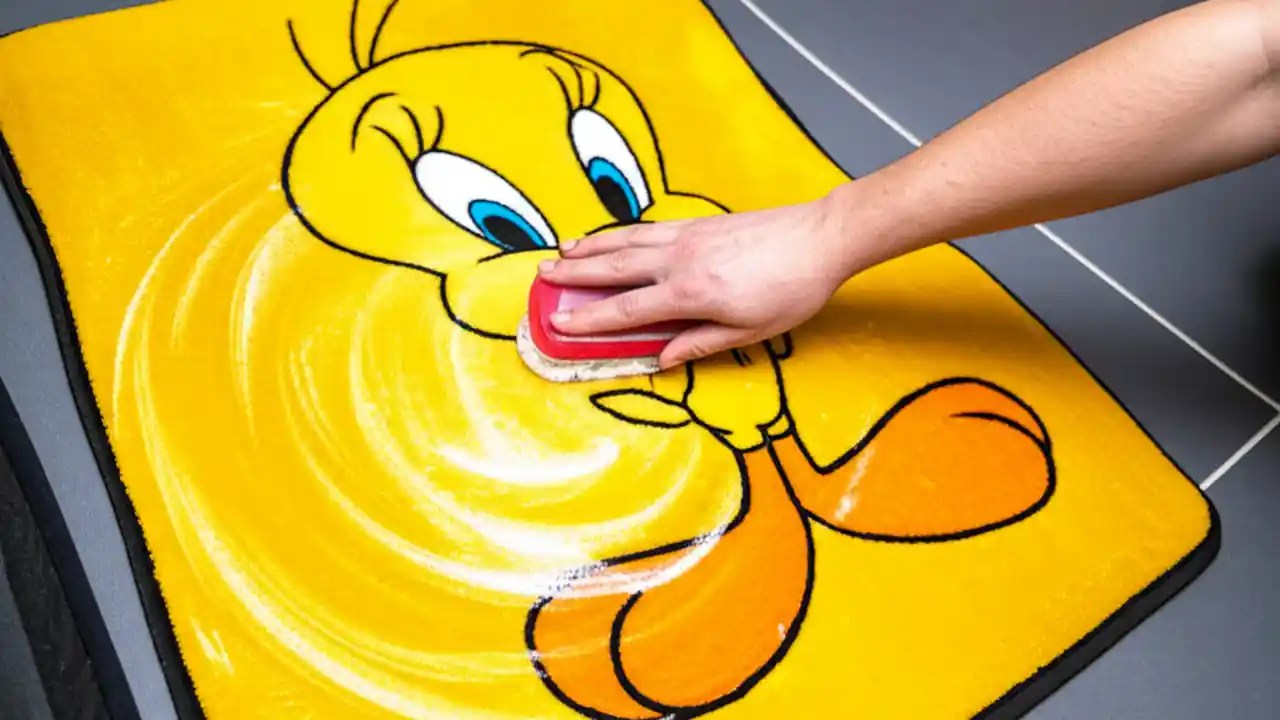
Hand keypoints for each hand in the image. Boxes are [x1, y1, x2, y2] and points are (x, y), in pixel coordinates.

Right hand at [538, 195, 854, 368]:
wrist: (821, 238)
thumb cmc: (791, 290)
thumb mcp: (749, 332)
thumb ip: (700, 344)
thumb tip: (661, 359)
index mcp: (689, 295)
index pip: (627, 310)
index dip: (589, 321)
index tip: (559, 325)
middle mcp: (679, 262)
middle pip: (615, 269)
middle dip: (575, 276)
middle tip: (541, 278)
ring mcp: (687, 237)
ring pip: (626, 242)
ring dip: (591, 248)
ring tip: (561, 253)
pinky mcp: (699, 223)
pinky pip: (647, 229)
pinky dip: (621, 233)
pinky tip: (609, 237)